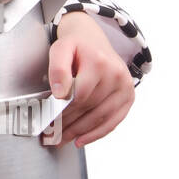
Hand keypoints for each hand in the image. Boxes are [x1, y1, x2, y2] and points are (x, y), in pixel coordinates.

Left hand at [44, 12, 134, 147]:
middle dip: (69, 125)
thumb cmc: (76, 46)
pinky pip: (114, 120)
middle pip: (90, 108)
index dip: (64, 111)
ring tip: (63, 139)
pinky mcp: (129, 95)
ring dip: (81, 133)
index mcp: (99, 62)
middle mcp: (116, 74)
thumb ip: (57, 69)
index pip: (80, 95)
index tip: (49, 121)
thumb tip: (60, 93)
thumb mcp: (60, 49)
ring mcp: (125, 86)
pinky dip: (97, 133)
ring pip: (102, 117)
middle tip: (52, 136)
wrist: (93, 39)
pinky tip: (82, 139)